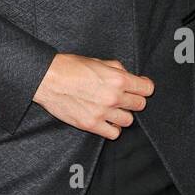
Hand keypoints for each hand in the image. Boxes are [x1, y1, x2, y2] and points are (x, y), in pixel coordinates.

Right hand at [33, 54, 153, 137]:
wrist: (47, 79)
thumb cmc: (69, 67)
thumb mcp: (97, 60)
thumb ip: (116, 69)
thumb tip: (127, 75)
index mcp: (118, 79)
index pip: (147, 89)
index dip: (144, 87)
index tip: (140, 87)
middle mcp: (113, 97)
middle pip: (140, 105)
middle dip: (134, 100)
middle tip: (125, 98)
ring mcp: (103, 113)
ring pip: (128, 121)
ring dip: (123, 115)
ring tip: (114, 110)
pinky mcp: (91, 124)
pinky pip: (114, 133)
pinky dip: (113, 128)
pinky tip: (107, 121)